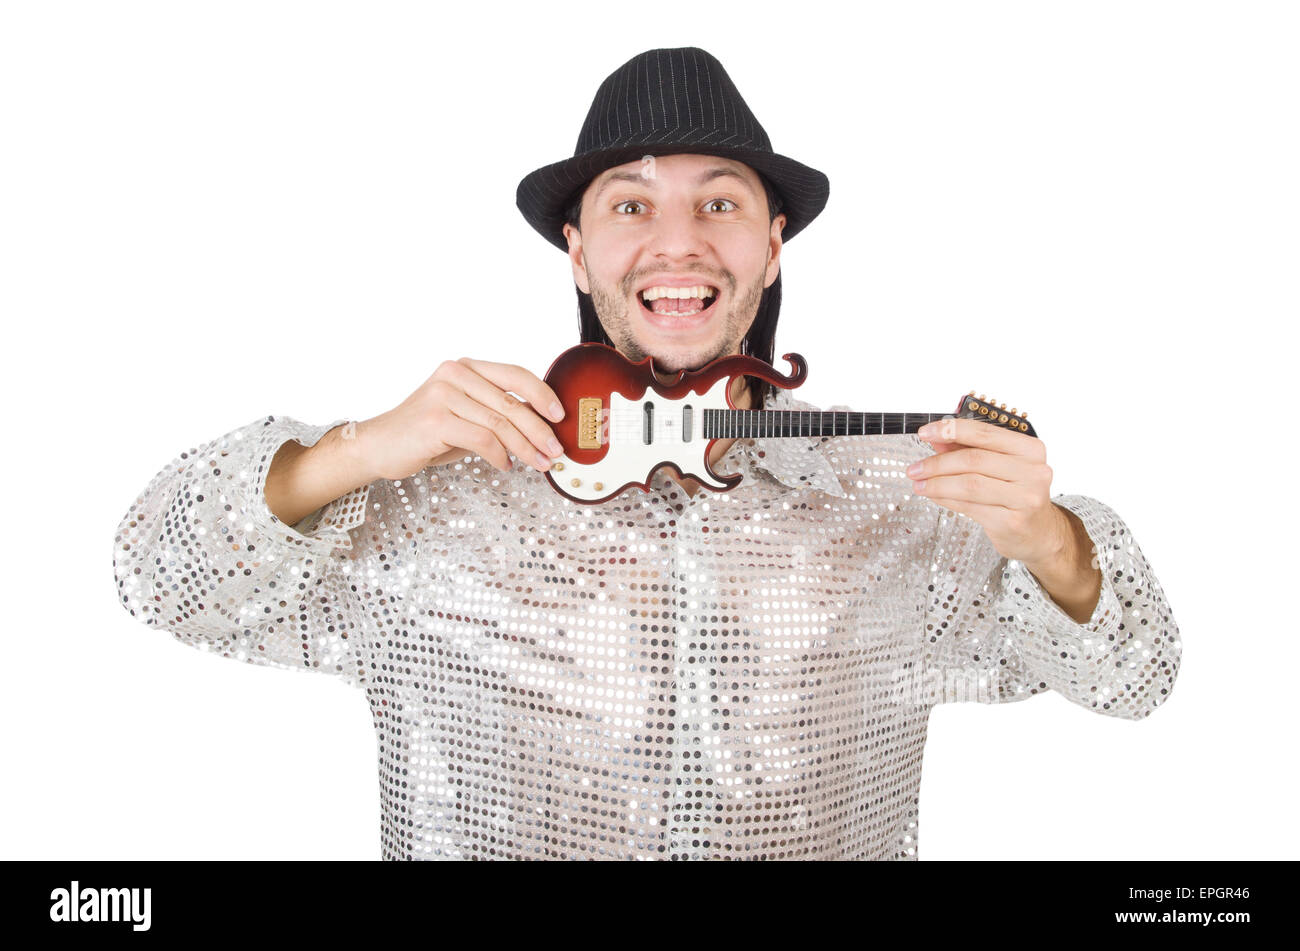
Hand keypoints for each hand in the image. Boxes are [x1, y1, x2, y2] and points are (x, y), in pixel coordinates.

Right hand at [355, 358, 566, 481]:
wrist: (380, 446)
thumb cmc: (426, 434)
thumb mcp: (465, 417)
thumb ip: (496, 414)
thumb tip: (540, 426)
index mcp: (465, 367)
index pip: (514, 374)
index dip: (542, 394)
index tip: (560, 415)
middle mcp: (454, 374)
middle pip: (511, 403)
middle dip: (540, 431)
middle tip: (556, 450)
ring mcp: (443, 395)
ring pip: (500, 424)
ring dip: (526, 448)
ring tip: (540, 463)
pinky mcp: (436, 420)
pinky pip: (482, 439)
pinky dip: (500, 456)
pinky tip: (505, 466)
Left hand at [907, 417, 1068, 565]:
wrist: (1040, 533)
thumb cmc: (1018, 495)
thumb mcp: (998, 466)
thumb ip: (968, 450)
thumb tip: (937, 439)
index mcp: (1030, 449)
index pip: (984, 433)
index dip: (951, 430)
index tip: (926, 433)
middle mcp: (1033, 471)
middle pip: (973, 460)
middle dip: (937, 463)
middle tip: (916, 468)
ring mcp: (1025, 498)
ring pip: (969, 484)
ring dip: (937, 483)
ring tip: (919, 484)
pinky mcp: (1012, 521)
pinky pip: (969, 507)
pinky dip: (946, 499)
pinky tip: (934, 496)